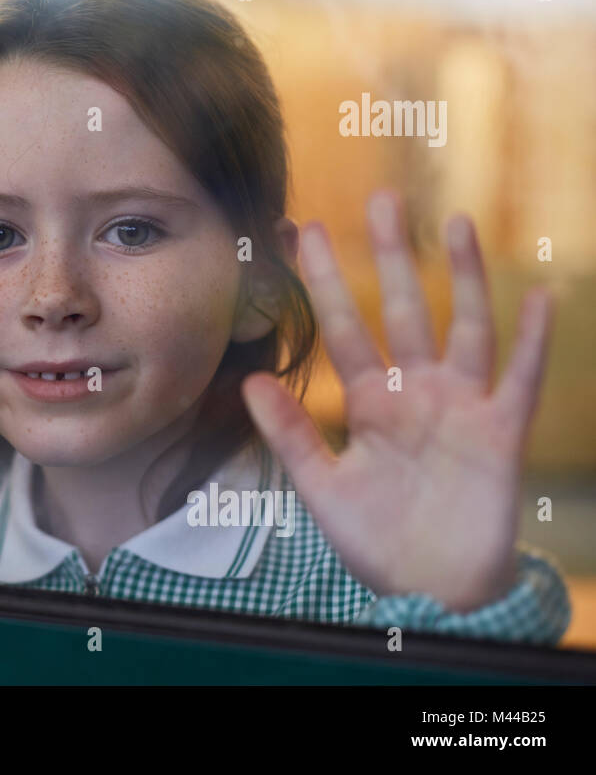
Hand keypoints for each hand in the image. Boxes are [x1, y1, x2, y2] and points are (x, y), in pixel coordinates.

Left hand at [241, 188, 553, 611]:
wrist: (431, 591)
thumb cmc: (377, 539)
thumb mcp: (323, 487)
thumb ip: (292, 435)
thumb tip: (251, 381)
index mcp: (371, 402)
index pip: (344, 328)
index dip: (328, 282)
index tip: (308, 232)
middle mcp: (417, 392)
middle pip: (404, 310)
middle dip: (394, 257)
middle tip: (383, 198)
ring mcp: (462, 407)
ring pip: (464, 328)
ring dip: (465, 278)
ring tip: (456, 223)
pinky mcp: (501, 434)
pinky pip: (519, 380)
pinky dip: (532, 341)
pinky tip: (538, 297)